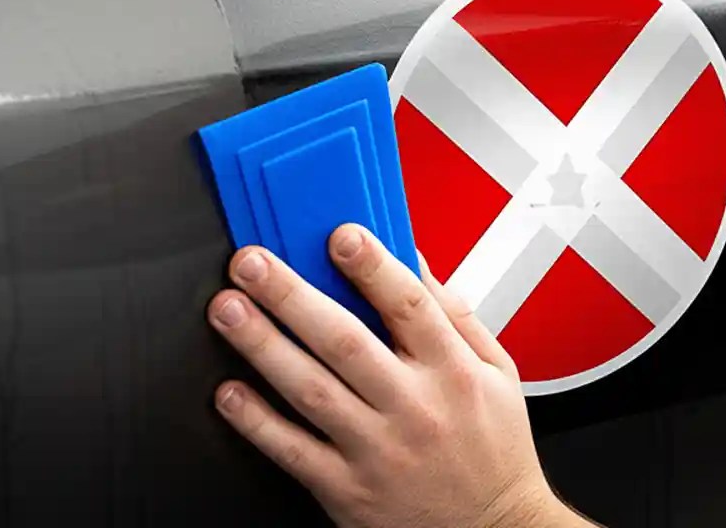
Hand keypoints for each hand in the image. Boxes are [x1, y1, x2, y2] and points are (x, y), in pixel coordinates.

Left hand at [206, 226, 587, 527]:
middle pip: (344, 341)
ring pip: (310, 389)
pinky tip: (229, 392)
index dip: (372, 266)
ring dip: (261, 345)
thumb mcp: (497, 371)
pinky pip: (292, 451)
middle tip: (252, 263)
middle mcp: (414, 408)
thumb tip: (414, 260)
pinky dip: (256, 421)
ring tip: (228, 309)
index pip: (410, 306)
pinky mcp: (348, 489)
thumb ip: (455, 315)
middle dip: (291, 295)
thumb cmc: (493, 449)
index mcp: (453, 372)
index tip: (339, 235)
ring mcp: (377, 451)